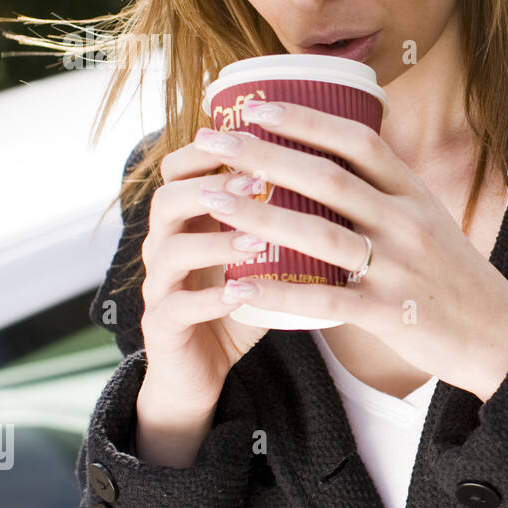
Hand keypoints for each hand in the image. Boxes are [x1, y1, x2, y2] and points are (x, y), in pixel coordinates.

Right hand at [135, 138, 275, 417]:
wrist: (203, 370)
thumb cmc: (242, 303)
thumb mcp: (262, 258)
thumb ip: (285, 220)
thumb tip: (347, 175)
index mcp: (189, 221)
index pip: (181, 170)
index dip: (209, 151)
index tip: (254, 136)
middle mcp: (165, 246)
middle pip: (166, 200)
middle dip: (209, 186)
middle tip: (255, 182)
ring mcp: (159, 287)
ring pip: (170, 251)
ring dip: (214, 241)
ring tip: (256, 240)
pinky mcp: (162, 328)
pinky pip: (177, 308)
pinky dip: (210, 299)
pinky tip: (239, 294)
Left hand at [193, 101, 507, 401]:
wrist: (502, 335)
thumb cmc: (455, 276)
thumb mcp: (432, 220)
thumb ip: (387, 194)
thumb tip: (334, 160)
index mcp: (415, 193)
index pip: (359, 141)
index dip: (307, 119)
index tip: (258, 106)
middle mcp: (407, 223)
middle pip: (329, 179)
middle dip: (266, 155)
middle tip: (213, 140)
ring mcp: (399, 267)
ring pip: (320, 235)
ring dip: (260, 216)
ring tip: (212, 201)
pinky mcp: (388, 313)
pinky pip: (323, 302)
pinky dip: (276, 295)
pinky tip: (237, 290)